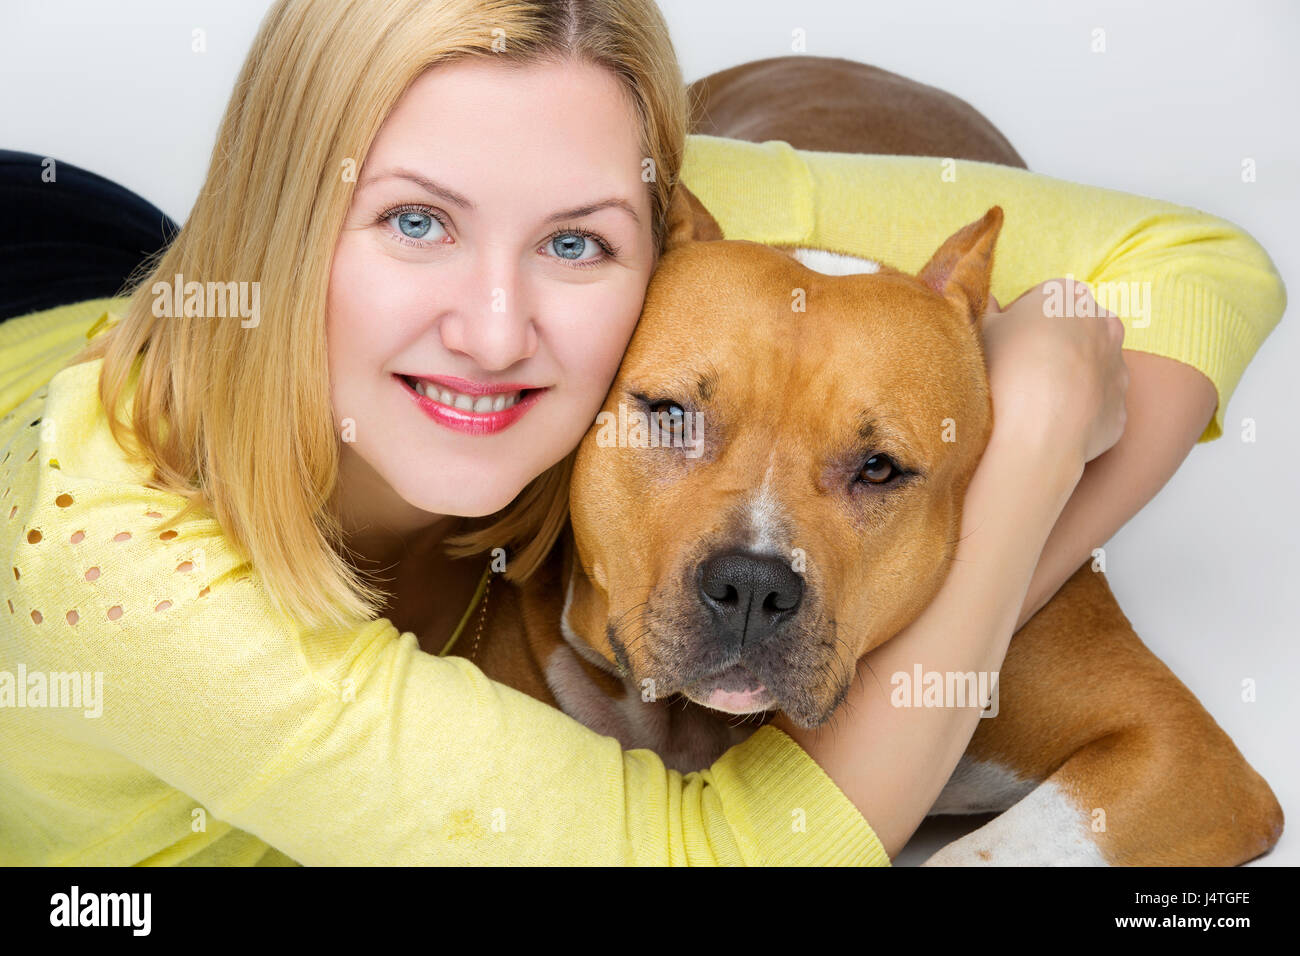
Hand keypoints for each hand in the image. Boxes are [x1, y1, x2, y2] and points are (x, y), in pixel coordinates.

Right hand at [979, 278, 1128, 464]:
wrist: (1038, 433)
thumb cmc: (1005, 371)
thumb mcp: (982, 330)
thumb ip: (989, 310)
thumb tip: (991, 302)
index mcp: (1067, 296)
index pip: (1041, 299)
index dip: (1019, 320)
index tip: (1004, 341)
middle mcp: (1103, 324)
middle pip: (1074, 328)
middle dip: (1053, 342)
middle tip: (1021, 368)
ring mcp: (1118, 366)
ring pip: (1091, 364)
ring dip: (1070, 374)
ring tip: (1037, 399)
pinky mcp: (1120, 405)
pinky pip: (1097, 402)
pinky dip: (1080, 408)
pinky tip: (1052, 421)